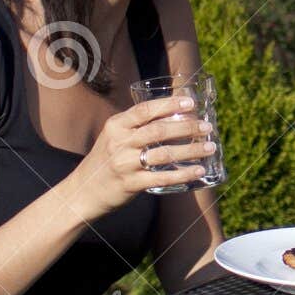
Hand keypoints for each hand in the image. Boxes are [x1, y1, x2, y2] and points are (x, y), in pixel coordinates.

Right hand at [65, 94, 215, 219]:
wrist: (84, 191)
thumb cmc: (107, 160)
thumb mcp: (115, 137)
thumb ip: (137, 126)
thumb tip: (174, 114)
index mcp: (116, 125)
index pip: (145, 110)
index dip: (169, 104)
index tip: (191, 103)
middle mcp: (119, 142)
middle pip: (158, 131)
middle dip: (186, 127)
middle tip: (207, 127)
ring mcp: (124, 163)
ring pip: (163, 154)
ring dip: (190, 150)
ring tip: (210, 148)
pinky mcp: (130, 184)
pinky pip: (162, 177)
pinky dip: (183, 174)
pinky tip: (198, 171)